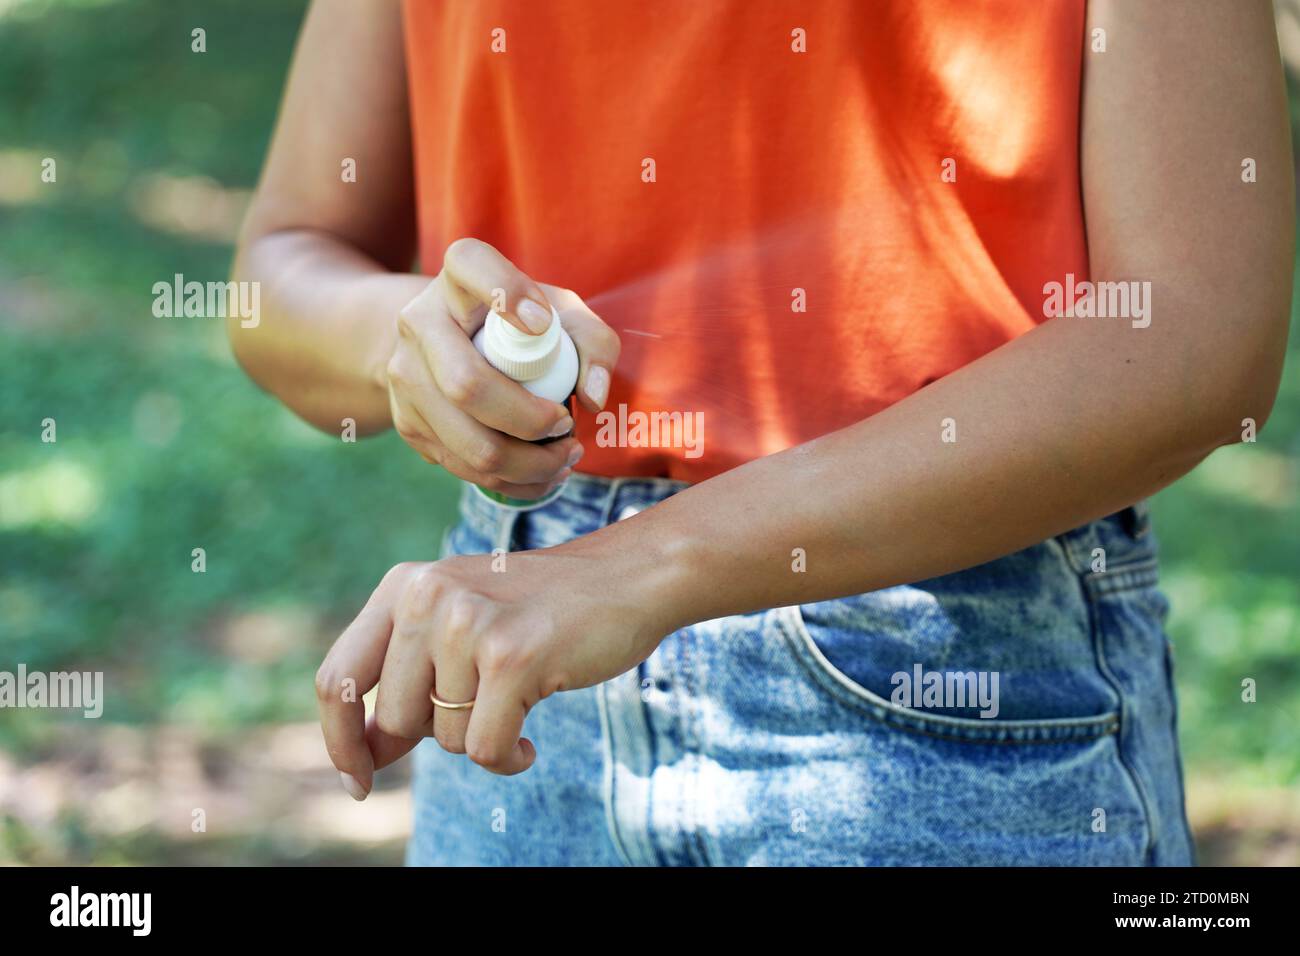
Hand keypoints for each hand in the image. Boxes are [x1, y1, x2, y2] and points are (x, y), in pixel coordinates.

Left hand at [315, 543, 672, 796]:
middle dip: (434, 733)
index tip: (359, 781)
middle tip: (483, 704)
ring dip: (482, 737)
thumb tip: (362, 759)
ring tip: (517, 700)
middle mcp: (426, 596)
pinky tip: (532, 736)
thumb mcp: (458, 626)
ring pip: (442, 738)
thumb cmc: (539, 613)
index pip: (336, 678)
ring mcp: (469, 623)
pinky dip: (509, 758)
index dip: (341, 739)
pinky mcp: (513, 656)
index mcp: (402, 586)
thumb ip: (406, 680)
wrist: (626, 578)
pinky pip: (483, 750)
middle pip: (392, 718)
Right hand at [386, 238, 619, 498]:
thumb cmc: (521, 327)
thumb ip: (593, 342)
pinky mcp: (408, 423)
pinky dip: (512, 481)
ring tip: (565, 458)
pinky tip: (543, 473)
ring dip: (528, 464)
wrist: (449, 348)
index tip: (543, 324)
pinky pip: (462, 467)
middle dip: (529, 420)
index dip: (506, 293)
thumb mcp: (562, 315)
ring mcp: (405, 376)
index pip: (471, 266)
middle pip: (467, 386)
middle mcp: (418, 321)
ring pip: (467, 442)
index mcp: (458, 277)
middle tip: (568, 425)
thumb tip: (591, 397)